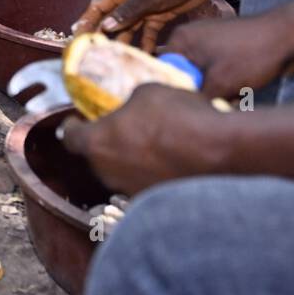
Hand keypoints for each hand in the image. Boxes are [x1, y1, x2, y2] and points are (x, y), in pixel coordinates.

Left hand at [61, 84, 225, 194]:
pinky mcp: (157, 203)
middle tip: (122, 128)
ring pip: (122, 172)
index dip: (73, 126)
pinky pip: (146, 184)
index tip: (79, 118)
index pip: (69, 137)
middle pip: (96, 156)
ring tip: (153, 144)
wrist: (224, 154)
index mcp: (96, 143)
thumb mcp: (147, 92)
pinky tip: (171, 162)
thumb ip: (129, 102)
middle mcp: (108, 173)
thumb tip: (132, 107)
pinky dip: (152, 174)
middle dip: (106, 142)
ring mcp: (132, 191)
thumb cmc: (180, 118)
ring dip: (130, 160)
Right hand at [72, 0, 217, 51]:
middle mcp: (129, 0)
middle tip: (97, 54)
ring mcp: (144, 8)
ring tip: (119, 60)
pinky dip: (146, 43)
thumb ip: (127, 12)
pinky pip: (147, 32)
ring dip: (124, 42)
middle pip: (111, 20)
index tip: (78, 37)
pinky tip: (145, 56)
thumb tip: (105, 27)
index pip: (97, 7)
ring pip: (128, 28)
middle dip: (103, 35)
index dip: (86, 21)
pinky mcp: (159, 14)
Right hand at [164, 10, 293, 100]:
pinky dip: (225, 83)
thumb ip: (195, 96)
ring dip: (215, 90)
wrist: (288, 37)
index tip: (186, 105)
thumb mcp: (220, 83)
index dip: (173, 89)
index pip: (162, 70)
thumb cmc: (252, 55)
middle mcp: (190, 38)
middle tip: (213, 102)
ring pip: (202, 76)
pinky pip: (215, 71)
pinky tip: (239, 89)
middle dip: (198, 91)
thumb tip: (182, 110)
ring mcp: (209, 42)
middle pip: (183, 74)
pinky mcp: (225, 49)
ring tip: (231, 95)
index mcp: (180, 39)